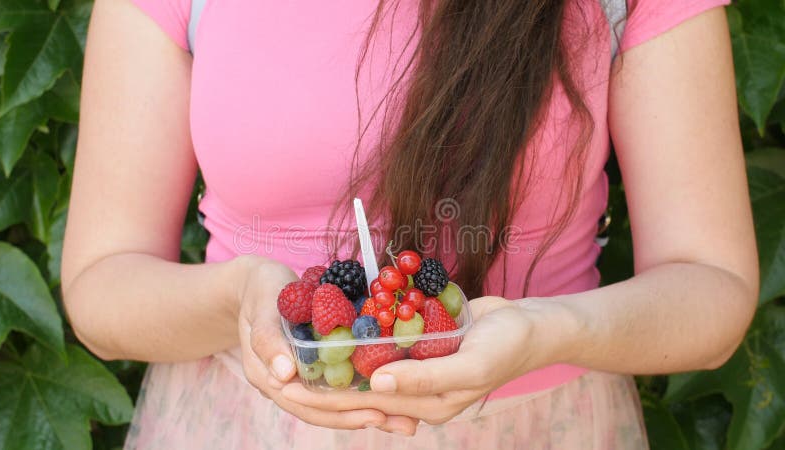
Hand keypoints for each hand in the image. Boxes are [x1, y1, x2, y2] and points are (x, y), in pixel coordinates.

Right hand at [234, 256, 417, 432]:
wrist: (257, 283)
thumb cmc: (261, 290)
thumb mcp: (263, 306)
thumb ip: (269, 339)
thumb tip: (284, 375)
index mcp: (267, 376)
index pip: (308, 404)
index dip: (342, 412)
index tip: (375, 413)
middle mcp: (283, 386)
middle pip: (326, 412)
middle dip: (365, 418)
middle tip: (404, 424)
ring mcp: (298, 380)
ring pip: (334, 406)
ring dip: (369, 413)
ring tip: (407, 422)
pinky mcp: (314, 370)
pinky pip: (338, 389)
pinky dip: (364, 396)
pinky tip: (393, 401)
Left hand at [281, 296, 565, 424]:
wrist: (534, 325)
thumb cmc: (506, 348)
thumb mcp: (468, 367)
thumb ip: (423, 379)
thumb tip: (376, 385)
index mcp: (427, 404)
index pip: (368, 404)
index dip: (331, 397)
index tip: (292, 388)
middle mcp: (419, 391)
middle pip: (362, 388)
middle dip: (325, 381)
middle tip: (283, 371)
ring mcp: (421, 367)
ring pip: (370, 367)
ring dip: (339, 359)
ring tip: (300, 349)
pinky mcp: (424, 344)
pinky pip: (387, 344)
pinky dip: (363, 338)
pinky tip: (339, 326)